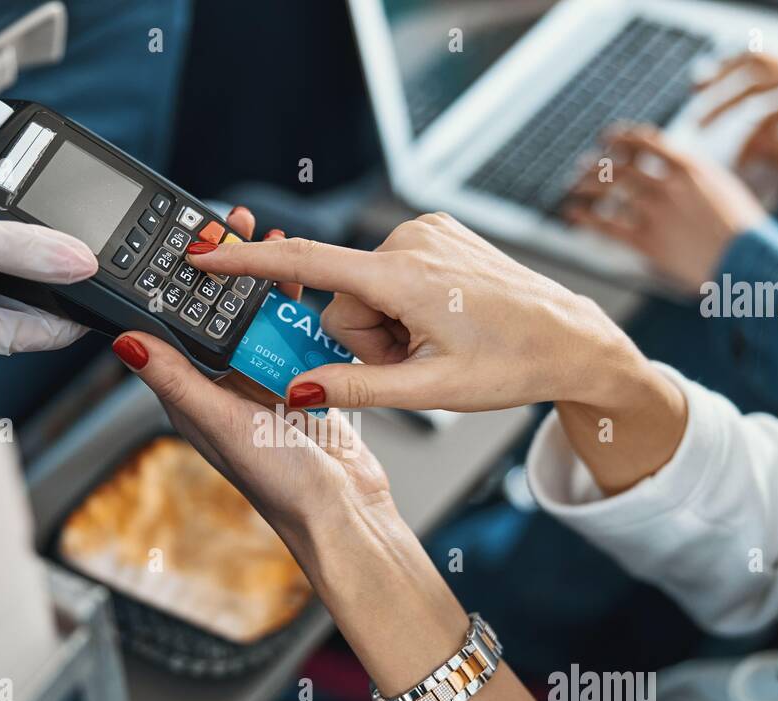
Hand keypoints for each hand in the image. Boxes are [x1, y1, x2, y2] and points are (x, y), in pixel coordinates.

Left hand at [110, 207, 390, 548]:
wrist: (342, 510)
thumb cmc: (279, 482)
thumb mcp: (220, 422)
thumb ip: (176, 380)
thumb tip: (125, 342)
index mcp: (193, 397)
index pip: (173, 327)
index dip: (176, 282)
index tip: (185, 242)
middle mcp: (224, 389)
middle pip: (217, 315)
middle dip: (224, 270)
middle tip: (230, 226)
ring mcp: (263, 385)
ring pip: (256, 320)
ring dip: (261, 282)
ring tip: (268, 241)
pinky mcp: (300, 385)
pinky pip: (293, 336)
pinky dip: (296, 307)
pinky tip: (303, 285)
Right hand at [186, 212, 642, 413]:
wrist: (573, 340)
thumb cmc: (515, 363)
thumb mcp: (429, 390)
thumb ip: (354, 390)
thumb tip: (296, 390)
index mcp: (404, 277)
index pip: (306, 264)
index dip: (248, 261)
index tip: (204, 255)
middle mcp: (411, 241)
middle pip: (342, 300)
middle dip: (365, 341)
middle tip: (411, 363)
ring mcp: (426, 233)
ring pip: (365, 291)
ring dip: (386, 327)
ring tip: (434, 344)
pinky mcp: (437, 233)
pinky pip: (390, 274)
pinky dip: (402, 305)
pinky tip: (441, 322)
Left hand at [565, 126, 766, 289]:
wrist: (748, 261)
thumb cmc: (742, 229)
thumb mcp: (724, 188)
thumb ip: (695, 176)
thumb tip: (674, 168)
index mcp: (691, 167)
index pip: (647, 142)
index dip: (623, 138)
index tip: (609, 137)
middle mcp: (670, 185)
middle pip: (623, 166)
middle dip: (599, 164)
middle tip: (583, 166)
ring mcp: (657, 213)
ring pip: (610, 192)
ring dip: (587, 187)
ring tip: (573, 187)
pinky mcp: (648, 241)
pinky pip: (607, 226)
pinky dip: (585, 217)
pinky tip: (572, 214)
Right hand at [698, 52, 777, 175]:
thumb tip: (752, 148)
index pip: (769, 116)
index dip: (748, 143)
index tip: (736, 163)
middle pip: (754, 78)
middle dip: (721, 101)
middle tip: (697, 124)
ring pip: (755, 59)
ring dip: (723, 74)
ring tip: (696, 90)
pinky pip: (764, 57)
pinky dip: (737, 65)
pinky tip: (715, 75)